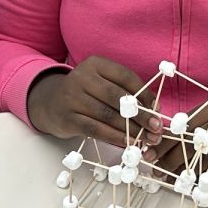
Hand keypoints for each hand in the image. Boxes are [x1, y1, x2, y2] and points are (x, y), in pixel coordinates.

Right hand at [26, 57, 161, 158]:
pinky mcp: (68, 117)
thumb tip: (154, 109)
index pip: (125, 76)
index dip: (144, 94)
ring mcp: (72, 97)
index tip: (158, 109)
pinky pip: (96, 129)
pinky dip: (114, 137)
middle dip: (141, 115)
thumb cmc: (84, 94)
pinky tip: (128, 143)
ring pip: (107, 115)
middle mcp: (82, 77)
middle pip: (118, 97)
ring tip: (146, 139)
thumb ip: (124, 91)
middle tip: (157, 129)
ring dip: (130, 130)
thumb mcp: (100, 83)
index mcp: (95, 63)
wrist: (49, 103)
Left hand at [154, 102, 207, 188]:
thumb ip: (184, 134)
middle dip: (165, 153)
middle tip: (152, 163)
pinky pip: (206, 169)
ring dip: (175, 167)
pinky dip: (192, 177)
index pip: (181, 125)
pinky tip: (182, 182)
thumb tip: (154, 144)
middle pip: (185, 139)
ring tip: (163, 174)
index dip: (163, 139)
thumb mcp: (205, 131)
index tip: (148, 149)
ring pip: (194, 155)